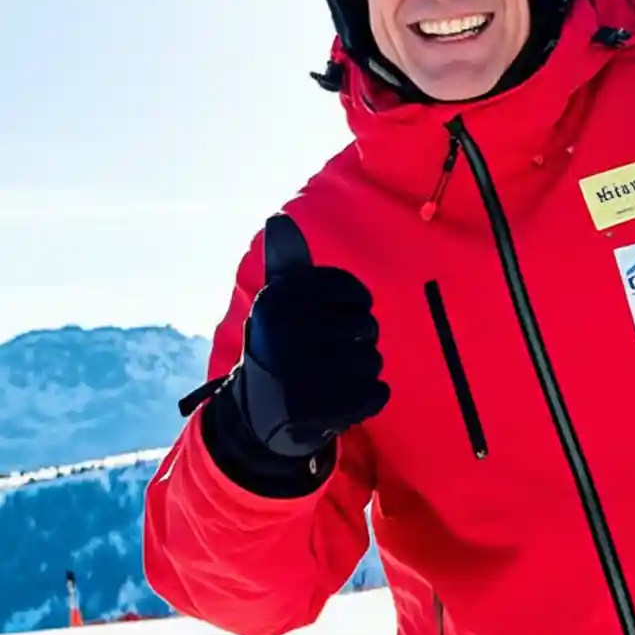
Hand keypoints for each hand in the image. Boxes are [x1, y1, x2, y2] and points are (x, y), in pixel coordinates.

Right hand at [226, 214, 389, 457]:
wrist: (258, 414)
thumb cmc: (280, 346)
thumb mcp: (279, 302)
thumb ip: (288, 263)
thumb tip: (279, 220)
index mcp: (278, 302)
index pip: (357, 296)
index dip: (358, 307)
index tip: (338, 318)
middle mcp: (284, 334)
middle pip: (369, 328)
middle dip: (361, 342)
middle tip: (334, 354)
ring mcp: (298, 374)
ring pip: (374, 361)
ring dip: (364, 371)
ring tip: (337, 377)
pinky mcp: (316, 410)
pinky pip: (377, 394)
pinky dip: (370, 397)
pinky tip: (347, 398)